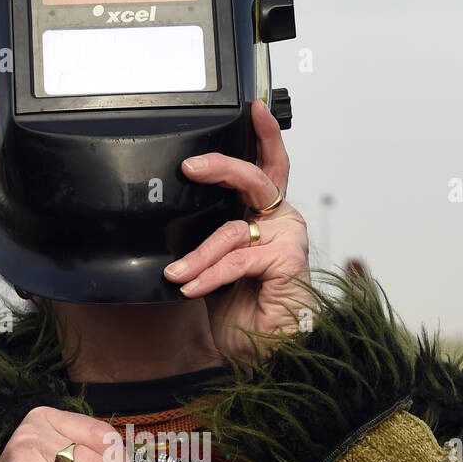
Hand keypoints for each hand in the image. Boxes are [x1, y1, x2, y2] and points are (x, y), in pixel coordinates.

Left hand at [163, 99, 310, 359]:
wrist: (267, 354)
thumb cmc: (246, 314)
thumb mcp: (214, 268)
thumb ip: (206, 239)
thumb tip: (174, 219)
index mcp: (264, 217)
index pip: (266, 167)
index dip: (262, 136)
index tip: (251, 107)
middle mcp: (279, 222)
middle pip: (254, 178)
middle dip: (221, 167)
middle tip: (191, 168)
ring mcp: (287, 239)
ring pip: (234, 227)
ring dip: (200, 254)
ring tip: (179, 274)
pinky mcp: (287, 261)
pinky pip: (240, 257)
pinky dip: (211, 273)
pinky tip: (193, 287)